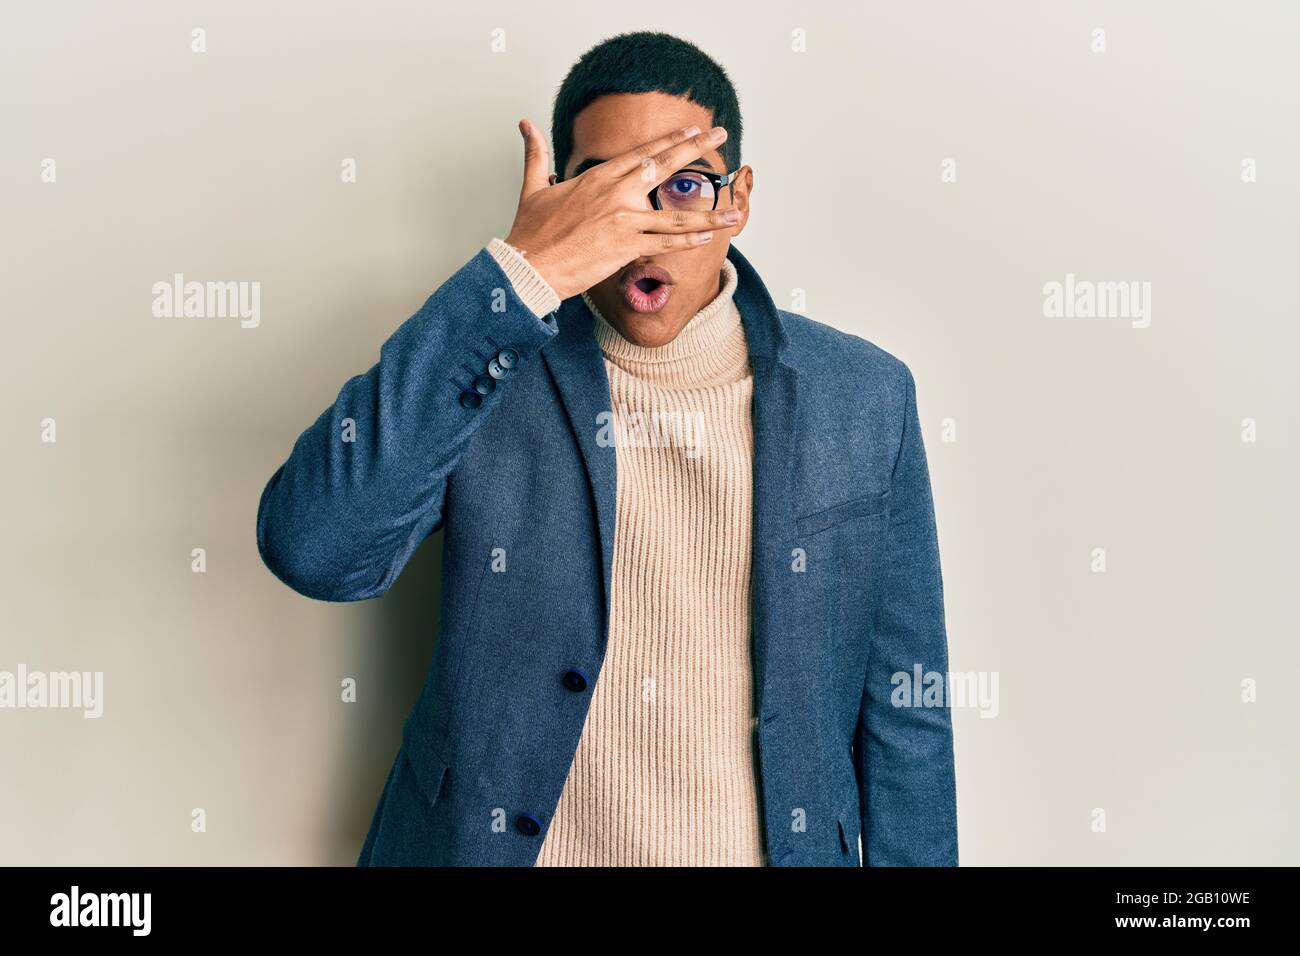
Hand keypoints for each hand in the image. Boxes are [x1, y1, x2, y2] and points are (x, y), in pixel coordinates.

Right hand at [504, 118, 737, 300]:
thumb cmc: (531, 232)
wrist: (529, 266)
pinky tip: (707, 238)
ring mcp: (623, 221)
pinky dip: (688, 242)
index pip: (642, 152)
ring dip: (708, 214)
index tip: (693, 131)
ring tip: (733, 210)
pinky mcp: (626, 248)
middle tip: (719, 135)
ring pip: (674, 216)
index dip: (670, 141)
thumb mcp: (533, 187)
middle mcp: (615, 194)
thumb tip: (526, 125)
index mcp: (597, 177)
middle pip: (663, 166)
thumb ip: (536, 154)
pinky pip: (665, 244)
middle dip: (695, 150)